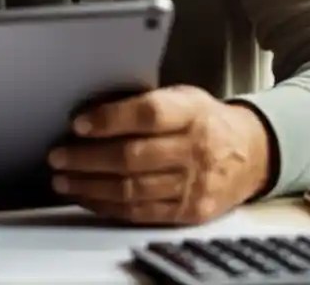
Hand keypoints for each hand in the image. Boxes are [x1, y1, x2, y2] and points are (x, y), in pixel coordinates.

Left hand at [48, 85, 271, 224]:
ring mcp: (194, 184)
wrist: (252, 154)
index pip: (147, 114)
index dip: (109, 119)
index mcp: (192, 112)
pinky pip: (139, 212)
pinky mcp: (189, 211)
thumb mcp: (182, 97)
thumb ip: (143, 102)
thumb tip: (89, 110)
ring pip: (131, 189)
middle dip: (87, 158)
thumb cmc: (204, 121)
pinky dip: (106, 205)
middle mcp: (195, 149)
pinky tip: (86, 196)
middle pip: (132, 157)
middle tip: (58, 156)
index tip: (78, 123)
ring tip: (63, 178)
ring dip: (89, 185)